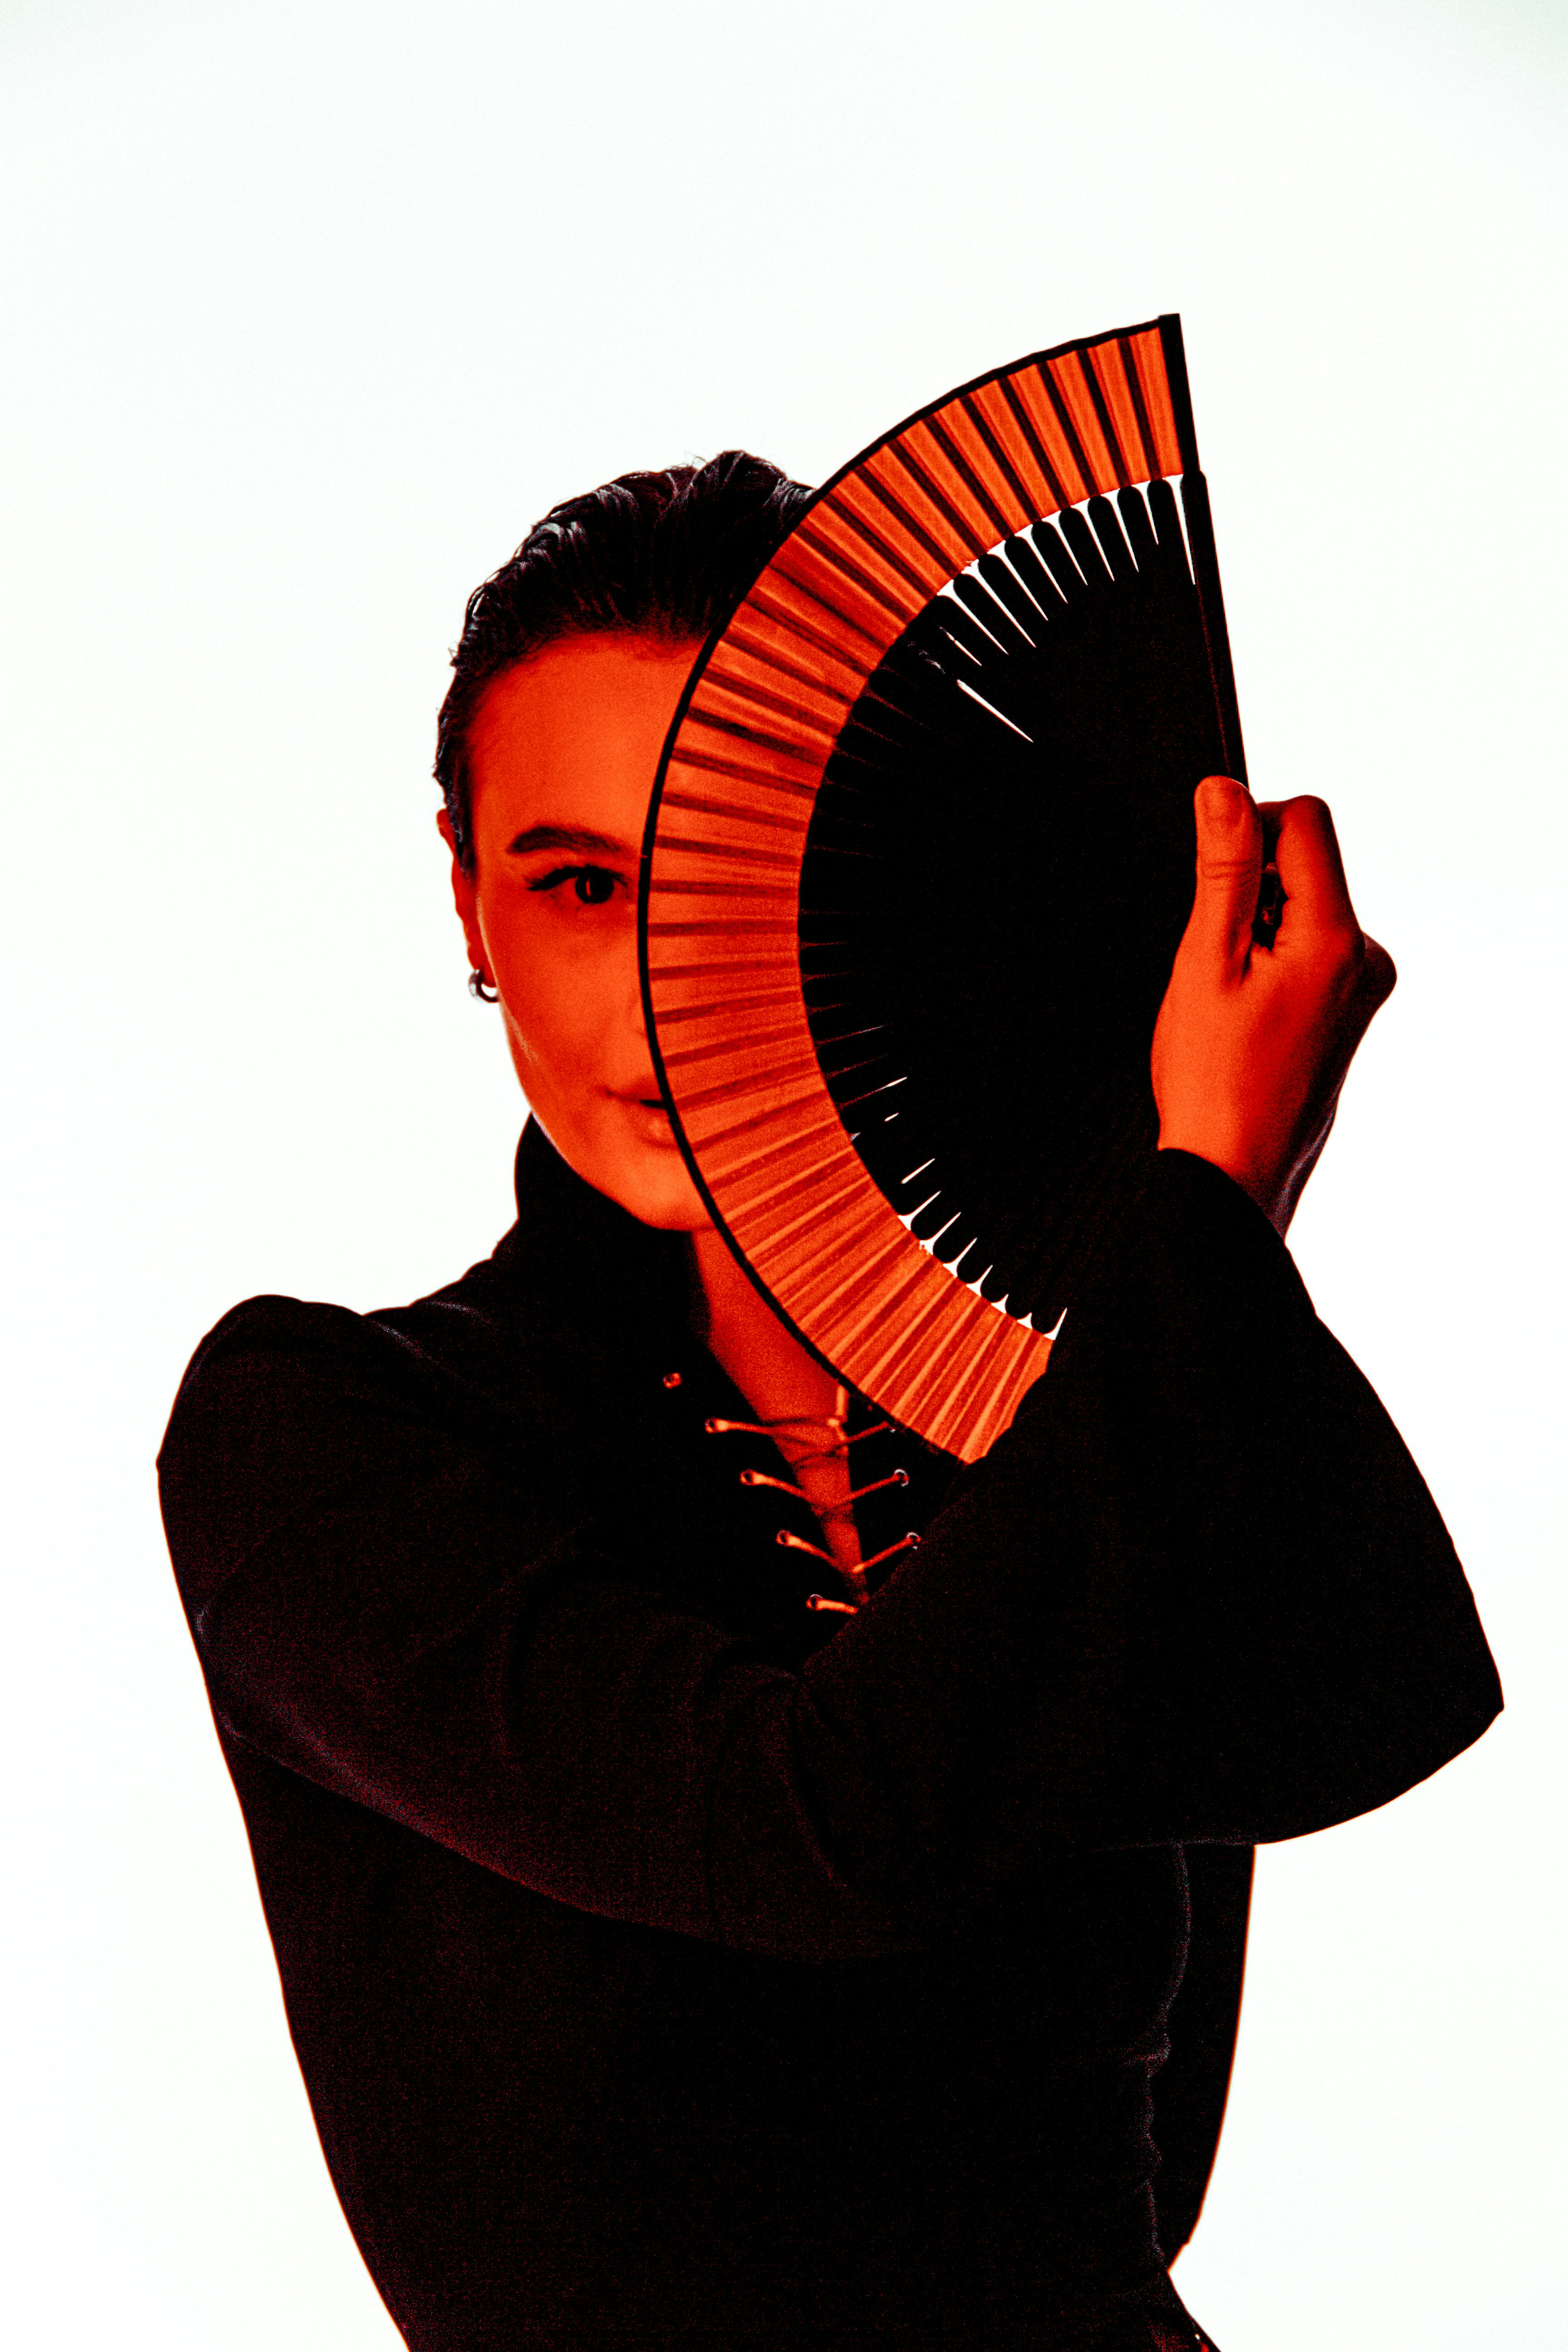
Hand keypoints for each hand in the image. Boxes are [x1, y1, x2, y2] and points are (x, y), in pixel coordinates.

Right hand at [1150, 777, 1396, 1233]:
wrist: (1232, 1173)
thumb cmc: (1214, 1085)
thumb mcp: (1204, 961)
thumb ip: (1222, 869)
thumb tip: (1224, 792)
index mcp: (1336, 941)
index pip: (1306, 822)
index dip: (1248, 827)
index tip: (1211, 874)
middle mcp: (1365, 959)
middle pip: (1304, 865)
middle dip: (1248, 890)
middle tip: (1214, 958)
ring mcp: (1360, 986)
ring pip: (1301, 908)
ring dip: (1254, 930)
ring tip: (1226, 995)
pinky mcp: (1348, 1007)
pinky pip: (1307, 948)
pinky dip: (1268, 961)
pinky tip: (1243, 1011)